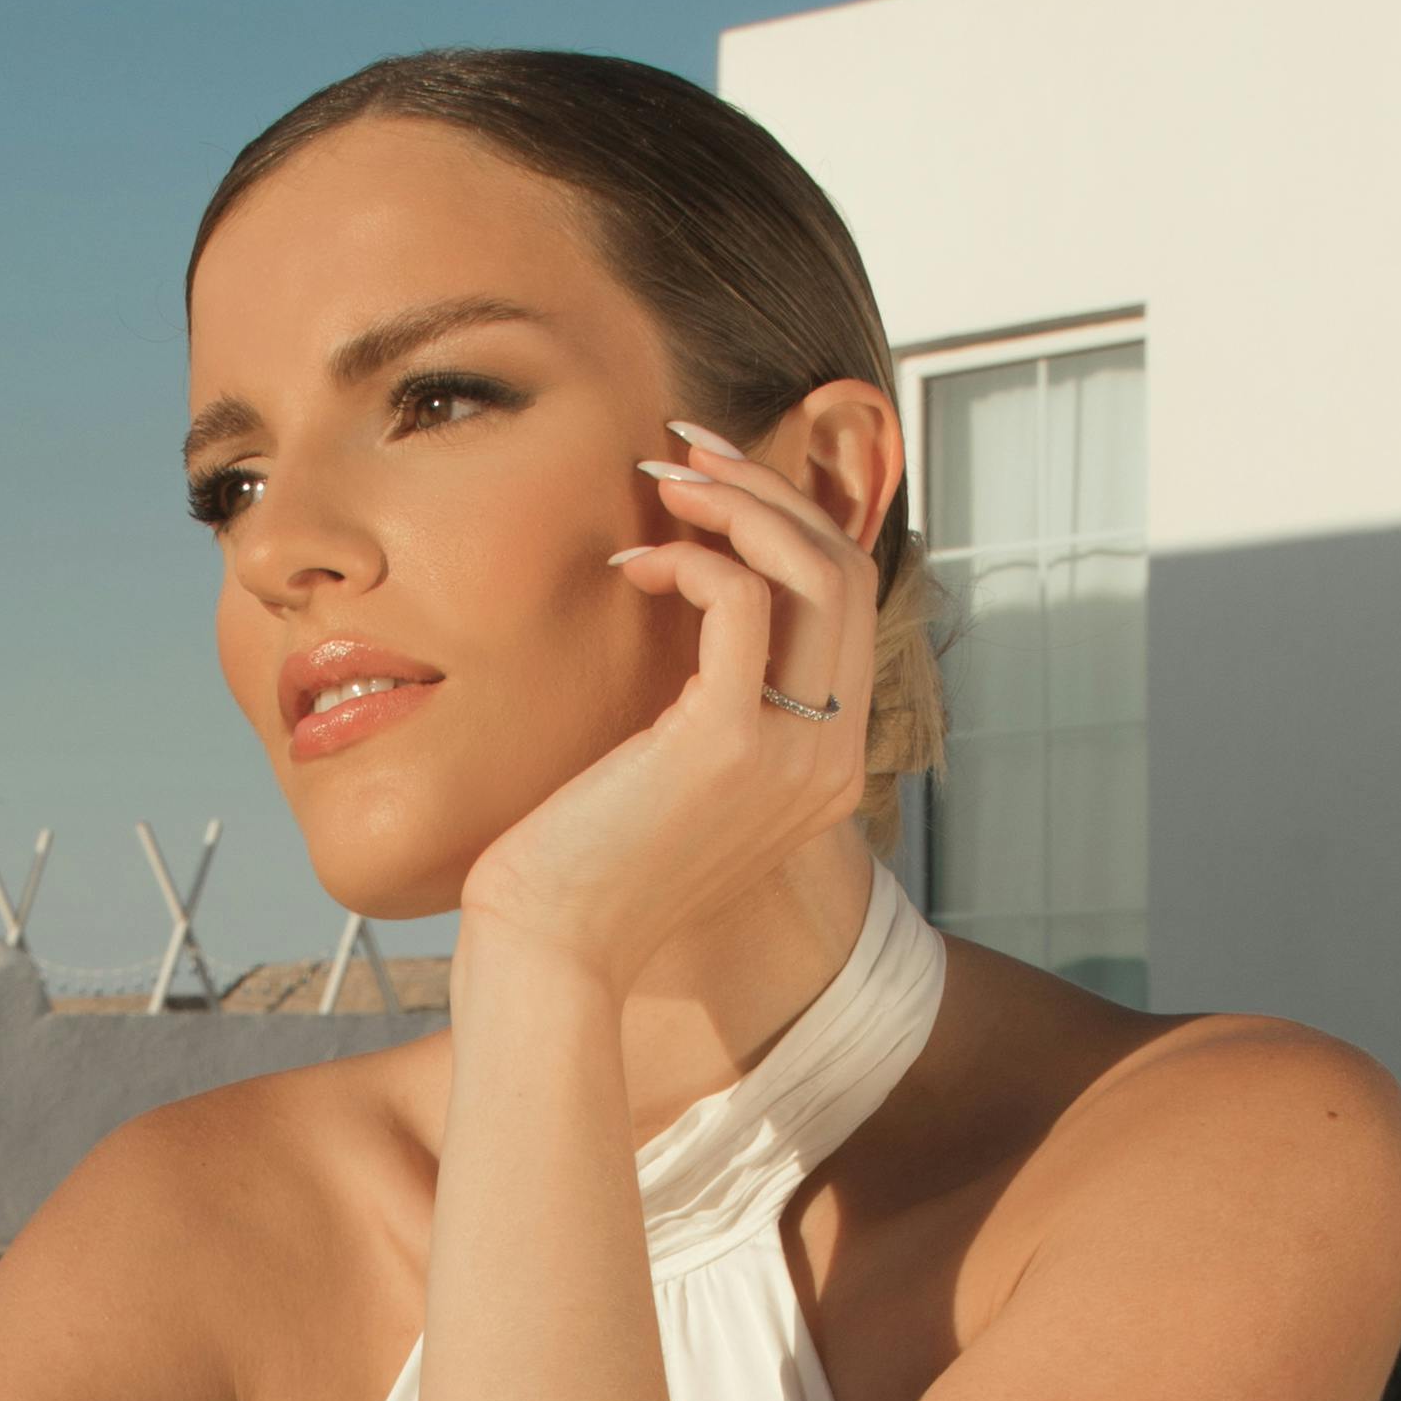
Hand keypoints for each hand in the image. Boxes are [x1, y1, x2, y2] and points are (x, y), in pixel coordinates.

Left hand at [454, 417, 879, 993]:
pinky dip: (692, 558)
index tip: (712, 480)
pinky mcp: (729, 744)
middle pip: (846, 568)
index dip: (789, 520)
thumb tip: (701, 596)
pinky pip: (740, 601)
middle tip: (687, 451)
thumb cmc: (588, 864)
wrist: (551, 949)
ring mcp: (793, 753)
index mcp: (827, 763)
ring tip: (664, 481)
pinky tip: (635, 567)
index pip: (849, 603)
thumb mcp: (672, 772)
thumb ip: (711, 700)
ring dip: (738, 502)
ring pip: (814, 569)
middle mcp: (830, 757)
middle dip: (769, 488)